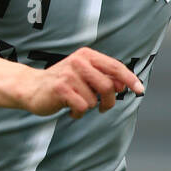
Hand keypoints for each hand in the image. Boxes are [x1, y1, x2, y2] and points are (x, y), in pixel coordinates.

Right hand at [25, 47, 143, 118]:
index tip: (140, 90)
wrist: (31, 88)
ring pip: (94, 100)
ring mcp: (69, 74)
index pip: (115, 67)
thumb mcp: (84, 76)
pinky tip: (69, 110)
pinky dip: (78, 114)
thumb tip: (124, 85)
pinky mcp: (61, 89)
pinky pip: (82, 108)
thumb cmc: (62, 84)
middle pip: (108, 86)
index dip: (130, 79)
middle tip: (103, 108)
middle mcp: (79, 61)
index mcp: (87, 55)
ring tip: (76, 104)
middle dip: (109, 102)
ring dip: (88, 108)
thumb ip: (103, 78)